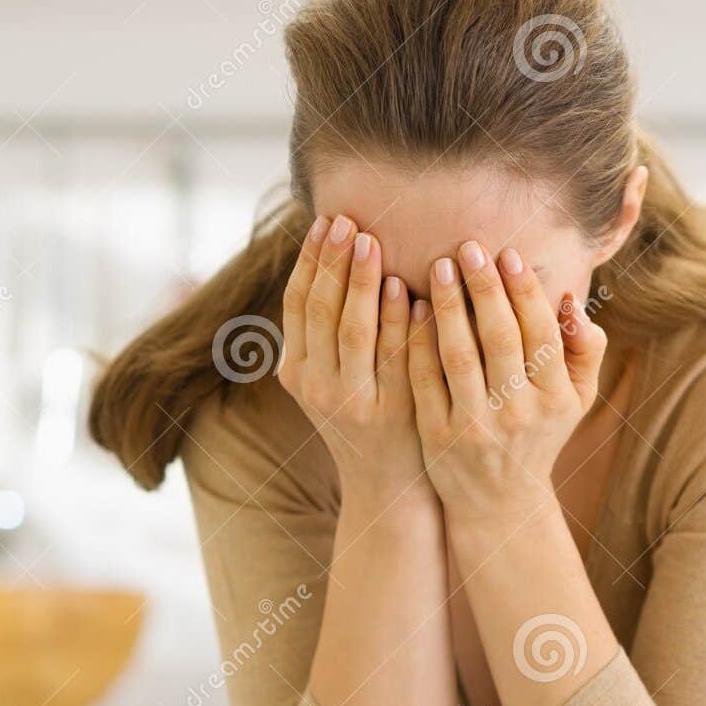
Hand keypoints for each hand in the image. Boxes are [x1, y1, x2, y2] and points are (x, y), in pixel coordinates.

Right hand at [278, 214, 431, 510]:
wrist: (389, 484)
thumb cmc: (366, 419)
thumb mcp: (331, 380)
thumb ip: (327, 333)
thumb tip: (334, 260)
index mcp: (297, 371)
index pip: (297, 304)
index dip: (310, 261)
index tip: (327, 221)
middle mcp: (317, 386)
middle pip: (321, 311)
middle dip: (334, 262)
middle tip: (349, 221)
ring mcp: (353, 401)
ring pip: (353, 332)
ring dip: (362, 284)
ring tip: (373, 243)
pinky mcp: (390, 413)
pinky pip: (394, 358)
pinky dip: (399, 322)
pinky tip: (408, 292)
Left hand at [407, 240, 606, 525]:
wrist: (499, 501)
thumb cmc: (540, 434)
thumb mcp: (577, 399)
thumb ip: (585, 350)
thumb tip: (570, 302)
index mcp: (555, 398)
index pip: (540, 333)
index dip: (523, 292)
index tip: (506, 253)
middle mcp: (519, 413)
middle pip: (500, 339)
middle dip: (483, 289)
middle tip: (467, 246)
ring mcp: (476, 426)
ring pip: (458, 355)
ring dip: (447, 306)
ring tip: (437, 267)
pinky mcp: (438, 436)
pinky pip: (424, 378)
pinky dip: (417, 340)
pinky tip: (410, 306)